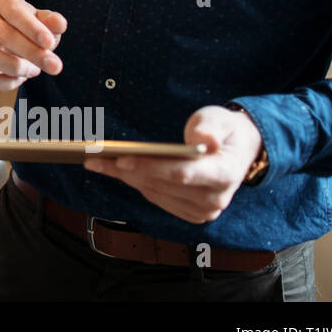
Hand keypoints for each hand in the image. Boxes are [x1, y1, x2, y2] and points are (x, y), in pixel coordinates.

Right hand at [0, 0, 66, 89]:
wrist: (15, 44)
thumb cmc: (33, 30)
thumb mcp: (46, 22)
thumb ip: (53, 22)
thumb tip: (59, 24)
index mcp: (4, 5)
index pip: (13, 12)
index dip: (31, 28)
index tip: (49, 43)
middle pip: (3, 35)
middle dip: (31, 52)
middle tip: (54, 66)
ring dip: (14, 67)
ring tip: (34, 71)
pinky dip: (5, 83)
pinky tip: (20, 78)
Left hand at [83, 105, 263, 223]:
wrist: (237, 151)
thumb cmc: (223, 131)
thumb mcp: (219, 119)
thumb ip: (210, 128)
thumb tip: (203, 139)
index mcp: (225, 174)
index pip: (182, 174)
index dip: (151, 168)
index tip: (122, 159)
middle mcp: (214, 199)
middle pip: (161, 184)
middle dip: (126, 170)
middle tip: (95, 157)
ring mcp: (202, 210)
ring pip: (153, 192)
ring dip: (123, 177)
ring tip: (96, 161)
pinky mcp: (189, 212)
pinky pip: (155, 197)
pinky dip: (133, 182)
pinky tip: (113, 170)